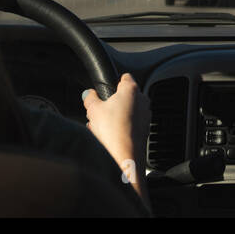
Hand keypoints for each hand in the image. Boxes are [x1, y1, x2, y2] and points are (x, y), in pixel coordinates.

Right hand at [83, 73, 150, 204]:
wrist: (124, 156)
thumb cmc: (112, 130)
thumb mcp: (93, 109)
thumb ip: (90, 98)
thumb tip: (89, 94)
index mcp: (131, 89)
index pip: (124, 77)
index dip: (113, 83)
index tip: (105, 91)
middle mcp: (142, 100)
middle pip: (124, 97)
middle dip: (112, 104)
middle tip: (100, 112)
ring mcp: (145, 116)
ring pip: (127, 112)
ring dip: (115, 117)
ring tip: (101, 127)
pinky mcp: (144, 130)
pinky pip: (130, 125)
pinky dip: (121, 128)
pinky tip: (109, 136)